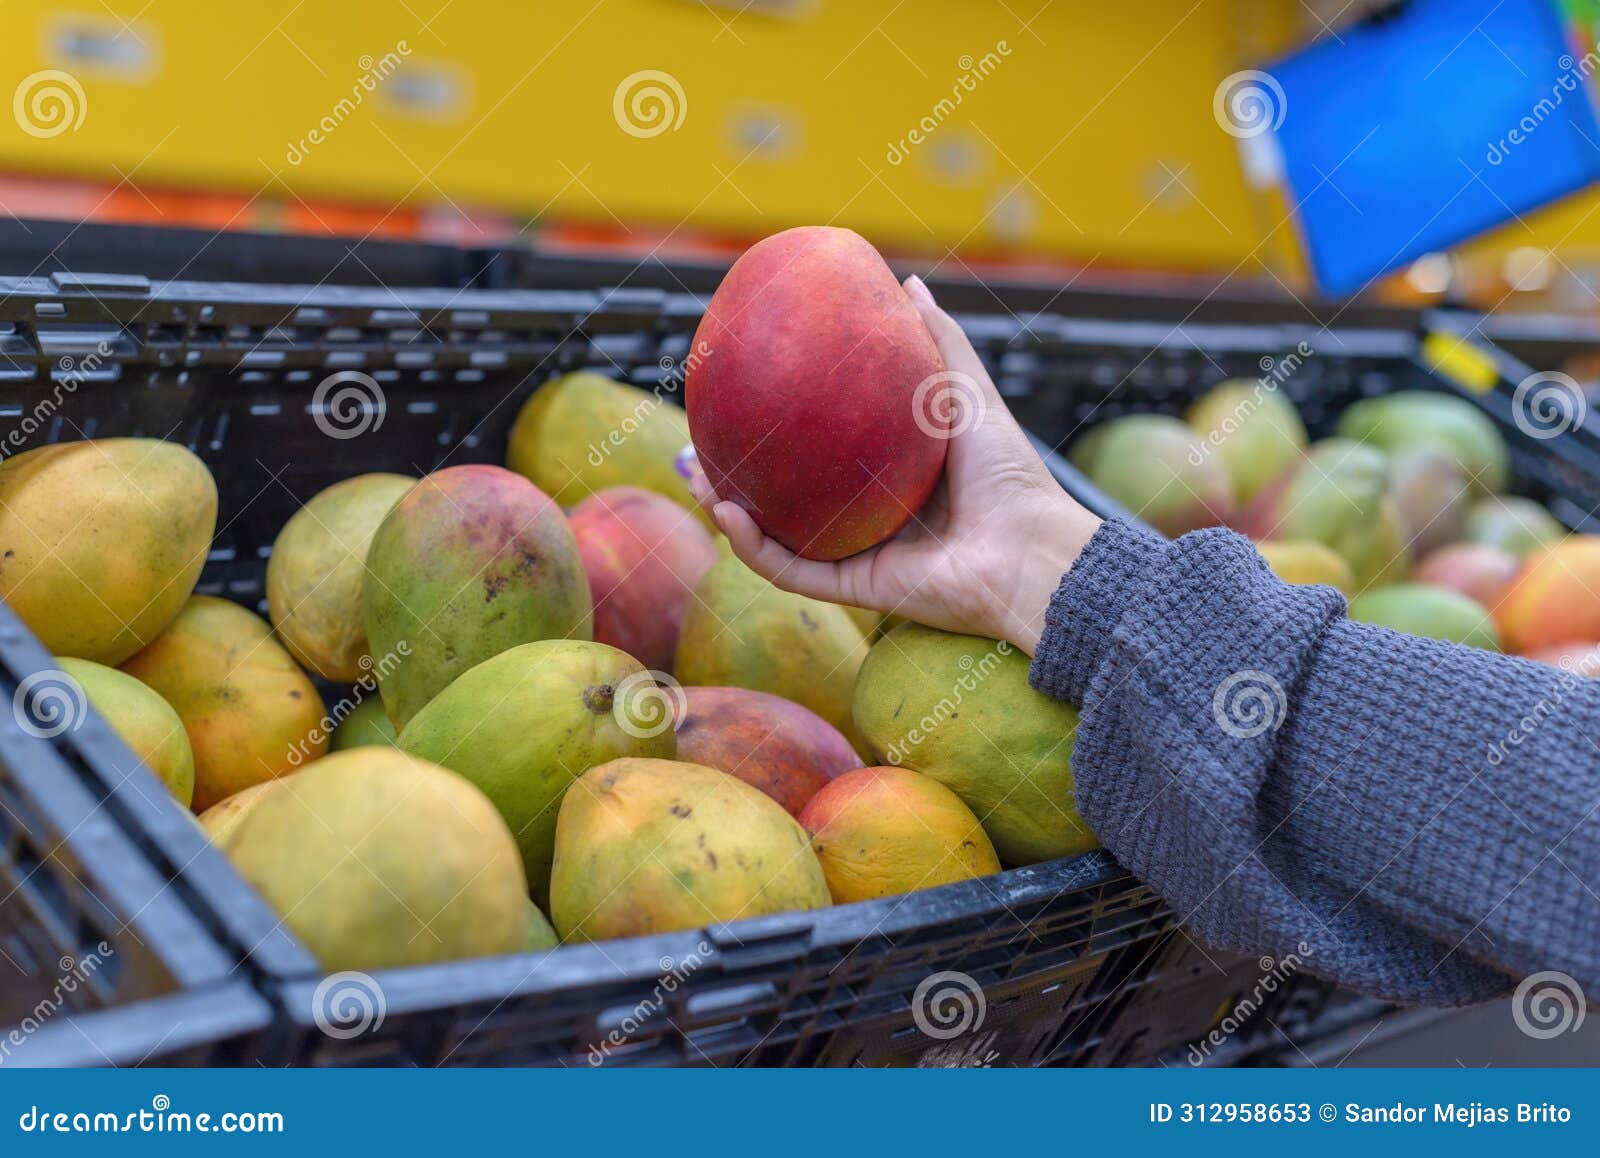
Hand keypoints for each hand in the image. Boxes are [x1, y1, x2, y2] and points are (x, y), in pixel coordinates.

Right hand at [687, 275, 1101, 654]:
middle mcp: (867, 517)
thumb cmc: (1010, 474)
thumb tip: (907, 283)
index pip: (817, 454)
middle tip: (694, 443)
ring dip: (727, 512)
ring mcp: (858, 556)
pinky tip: (729, 514)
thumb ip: (939, 342)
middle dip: (733, 475)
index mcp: (887, 477)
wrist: (1032, 551)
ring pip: (775, 537)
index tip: (739, 396)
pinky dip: (755, 547)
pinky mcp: (857, 591)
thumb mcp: (968, 393)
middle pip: (783, 497)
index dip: (774, 431)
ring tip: (694, 476)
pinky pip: (792, 571)